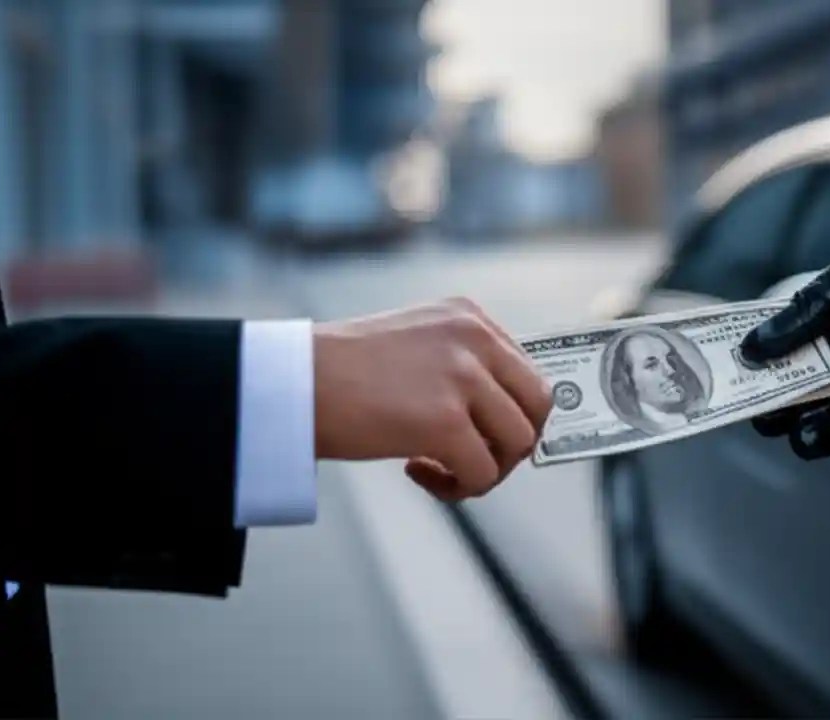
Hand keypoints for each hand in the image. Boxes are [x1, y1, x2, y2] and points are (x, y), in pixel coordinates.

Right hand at [312, 298, 551, 500]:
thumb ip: (460, 363)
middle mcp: (475, 340)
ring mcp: (463, 378)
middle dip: (511, 443)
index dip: (511, 413)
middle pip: (537, 405)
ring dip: (486, 469)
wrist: (292, 381)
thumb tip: (496, 414)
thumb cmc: (340, 369)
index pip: (527, 371)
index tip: (486, 434)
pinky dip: (457, 487)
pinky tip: (417, 471)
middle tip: (473, 459)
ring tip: (441, 469)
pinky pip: (482, 472)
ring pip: (517, 443)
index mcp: (469, 318)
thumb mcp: (416, 342)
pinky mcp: (445, 421)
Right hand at [739, 191, 829, 458]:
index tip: (718, 379)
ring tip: (801, 427)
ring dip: (810, 432)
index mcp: (829, 322)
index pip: (775, 354)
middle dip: (771, 408)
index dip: (746, 369)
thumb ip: (810, 307)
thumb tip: (751, 348)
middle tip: (756, 410)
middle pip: (795, 398)